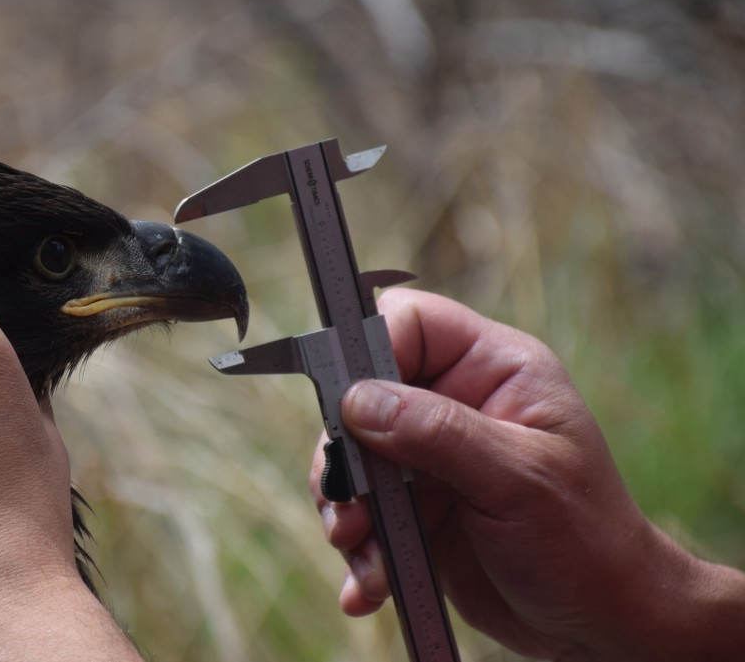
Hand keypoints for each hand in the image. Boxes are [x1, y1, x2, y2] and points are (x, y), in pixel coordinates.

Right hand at [312, 288, 744, 660]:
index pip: (412, 322)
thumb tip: (357, 400)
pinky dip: (360, 549)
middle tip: (346, 499)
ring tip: (358, 549)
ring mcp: (431, 456)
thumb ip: (438, 432)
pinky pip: (364, 512)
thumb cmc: (585, 541)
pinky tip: (370, 587)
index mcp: (494, 368)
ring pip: (354, 457)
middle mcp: (455, 402)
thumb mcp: (518, 479)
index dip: (370, 349)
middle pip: (364, 391)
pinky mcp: (416, 506)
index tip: (348, 404)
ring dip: (346, 507)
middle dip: (345, 451)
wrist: (600, 624)